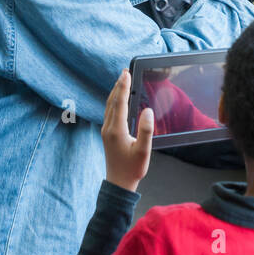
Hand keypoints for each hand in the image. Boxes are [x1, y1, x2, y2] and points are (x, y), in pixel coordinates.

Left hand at [102, 69, 153, 192]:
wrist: (119, 183)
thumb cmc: (132, 168)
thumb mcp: (143, 150)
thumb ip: (146, 130)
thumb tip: (147, 111)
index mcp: (116, 130)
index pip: (120, 102)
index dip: (124, 87)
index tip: (126, 73)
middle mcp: (108, 128)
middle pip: (112, 101)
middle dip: (118, 85)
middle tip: (125, 71)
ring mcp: (106, 131)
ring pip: (109, 106)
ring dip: (115, 92)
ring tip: (122, 81)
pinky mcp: (107, 134)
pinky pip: (109, 112)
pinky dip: (114, 101)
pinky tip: (119, 100)